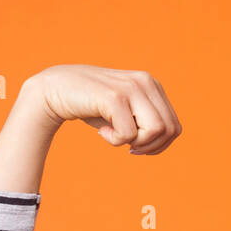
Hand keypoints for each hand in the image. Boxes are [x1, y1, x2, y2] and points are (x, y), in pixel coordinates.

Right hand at [30, 64, 182, 154]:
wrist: (56, 90)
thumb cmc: (92, 106)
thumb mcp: (126, 113)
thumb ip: (146, 121)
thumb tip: (165, 141)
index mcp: (152, 85)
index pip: (174, 127)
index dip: (159, 146)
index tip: (137, 147)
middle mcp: (146, 82)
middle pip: (169, 130)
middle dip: (150, 147)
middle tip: (128, 148)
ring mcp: (131, 87)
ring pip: (155, 131)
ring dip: (135, 143)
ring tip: (114, 136)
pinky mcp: (115, 96)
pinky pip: (129, 134)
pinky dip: (115, 140)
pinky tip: (101, 130)